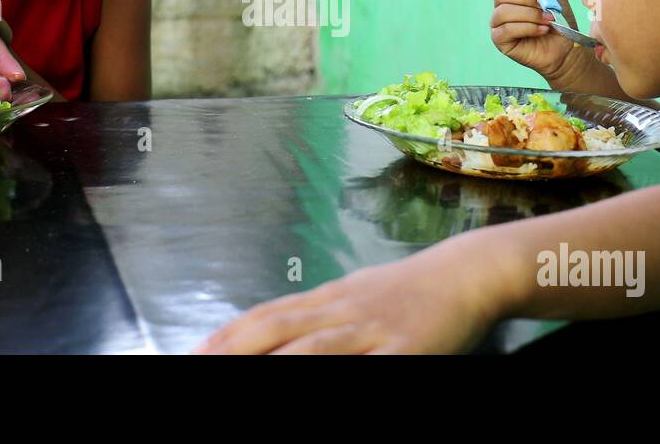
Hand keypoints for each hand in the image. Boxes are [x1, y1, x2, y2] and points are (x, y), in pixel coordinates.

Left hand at [194, 245, 497, 353]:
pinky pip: (370, 370)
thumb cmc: (406, 290)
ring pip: (314, 350)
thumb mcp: (353, 295)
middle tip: (198, 366)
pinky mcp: (405, 350)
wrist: (466, 273)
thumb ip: (314, 314)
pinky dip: (346, 375)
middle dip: (234, 352)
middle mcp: (340, 311)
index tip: (193, 353)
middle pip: (277, 331)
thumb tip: (269, 328)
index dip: (226, 336)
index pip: (264, 317)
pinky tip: (321, 385)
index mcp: (325, 299)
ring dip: (276, 366)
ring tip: (238, 377)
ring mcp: (371, 331)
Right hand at [491, 0, 588, 81]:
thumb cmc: (560, 21)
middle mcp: (503, 5)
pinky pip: (505, 29)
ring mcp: (499, 23)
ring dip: (530, 15)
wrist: (567, 49)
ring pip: (503, 11)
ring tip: (547, 20)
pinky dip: (526, 28)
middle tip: (545, 8)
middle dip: (527, 0)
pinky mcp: (500, 40)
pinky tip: (540, 30)